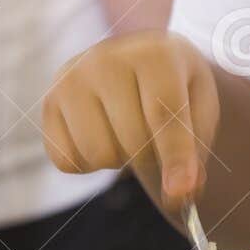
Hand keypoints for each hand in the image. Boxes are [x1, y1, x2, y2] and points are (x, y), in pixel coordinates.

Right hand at [43, 31, 219, 214]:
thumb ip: (195, 152)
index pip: (163, 114)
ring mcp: (71, 79)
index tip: (180, 192)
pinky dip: (88, 163)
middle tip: (156, 134)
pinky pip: (67, 161)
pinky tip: (102, 135)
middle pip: (132, 141)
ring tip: (127, 130)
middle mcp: (106, 59)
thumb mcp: (200, 108)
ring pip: (98, 155)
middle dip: (151, 155)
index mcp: (155, 53)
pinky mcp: (49, 102)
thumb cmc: (175, 86)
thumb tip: (180, 195)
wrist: (140, 58)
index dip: (175, 158)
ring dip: (120, 159)